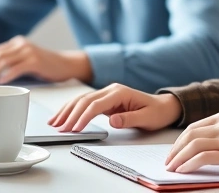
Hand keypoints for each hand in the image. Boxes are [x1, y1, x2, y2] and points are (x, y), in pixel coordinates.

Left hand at [0, 36, 91, 84]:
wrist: (66, 65)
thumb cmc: (44, 67)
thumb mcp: (25, 60)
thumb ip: (11, 62)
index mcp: (17, 42)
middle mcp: (21, 44)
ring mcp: (29, 51)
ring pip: (3, 60)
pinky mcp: (36, 61)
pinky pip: (16, 68)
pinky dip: (6, 75)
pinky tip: (1, 82)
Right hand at [48, 83, 181, 132]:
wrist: (164, 106)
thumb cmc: (157, 112)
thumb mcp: (147, 118)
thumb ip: (129, 119)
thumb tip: (112, 120)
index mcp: (119, 92)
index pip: (96, 104)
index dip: (83, 116)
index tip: (73, 128)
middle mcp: (110, 90)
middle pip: (84, 100)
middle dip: (70, 114)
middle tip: (58, 128)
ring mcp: (106, 94)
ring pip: (81, 100)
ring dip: (66, 111)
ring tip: (54, 123)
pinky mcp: (104, 100)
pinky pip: (84, 104)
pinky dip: (72, 110)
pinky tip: (63, 117)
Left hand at [165, 111, 218, 181]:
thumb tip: (197, 152)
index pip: (194, 127)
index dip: (179, 141)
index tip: (172, 153)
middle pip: (190, 134)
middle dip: (175, 150)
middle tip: (168, 162)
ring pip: (194, 145)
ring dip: (179, 158)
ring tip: (172, 168)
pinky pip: (204, 157)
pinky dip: (190, 164)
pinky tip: (183, 170)